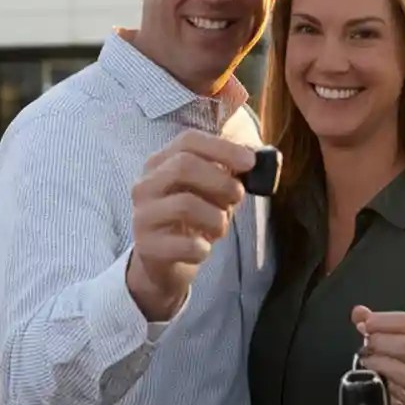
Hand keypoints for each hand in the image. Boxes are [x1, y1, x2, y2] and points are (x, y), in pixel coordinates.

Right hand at [127, 130, 254, 317]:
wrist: (165, 263)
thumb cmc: (195, 220)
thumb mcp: (214, 191)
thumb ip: (233, 172)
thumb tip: (262, 159)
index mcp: (162, 163)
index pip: (188, 141)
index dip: (222, 148)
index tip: (251, 161)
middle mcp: (146, 185)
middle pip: (183, 166)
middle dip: (221, 181)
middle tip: (238, 196)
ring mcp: (142, 215)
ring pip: (185, 204)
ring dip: (216, 218)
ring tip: (220, 227)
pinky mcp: (146, 246)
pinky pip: (184, 244)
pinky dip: (203, 248)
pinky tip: (203, 249)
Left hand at [352, 305, 404, 404]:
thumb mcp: (399, 345)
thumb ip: (379, 326)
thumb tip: (358, 312)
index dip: (383, 321)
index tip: (364, 324)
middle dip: (381, 342)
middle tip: (365, 344)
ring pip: (403, 371)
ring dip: (379, 363)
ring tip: (366, 361)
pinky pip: (399, 394)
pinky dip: (384, 384)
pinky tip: (376, 380)